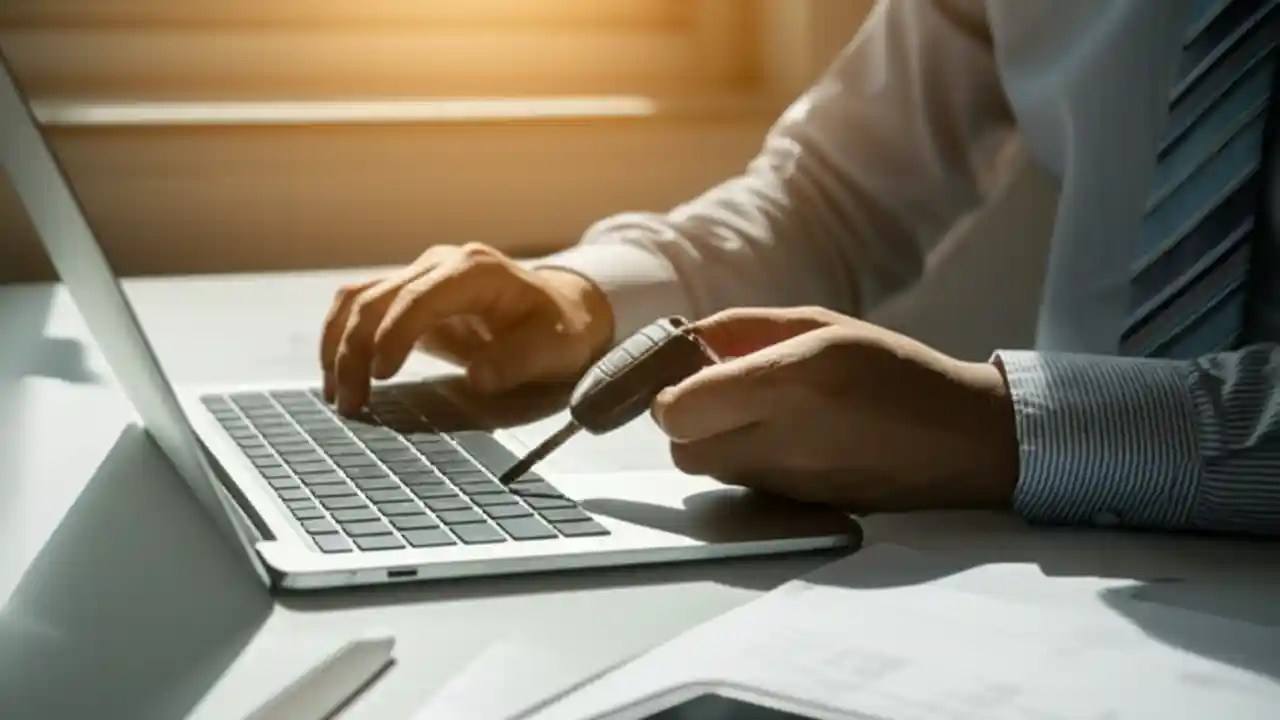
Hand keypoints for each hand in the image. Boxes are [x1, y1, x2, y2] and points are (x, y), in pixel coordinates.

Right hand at [321, 243, 613, 413]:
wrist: (563, 311)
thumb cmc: (560, 330)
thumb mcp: (553, 349)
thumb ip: (518, 361)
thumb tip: (478, 378)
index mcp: (475, 271)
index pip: (418, 298)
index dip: (393, 336)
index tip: (381, 377)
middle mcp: (440, 264)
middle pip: (376, 298)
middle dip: (354, 350)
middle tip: (351, 404)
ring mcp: (420, 275)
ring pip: (358, 299)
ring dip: (338, 345)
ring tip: (338, 396)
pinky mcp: (410, 294)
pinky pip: (361, 307)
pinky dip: (342, 338)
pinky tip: (337, 375)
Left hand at [651, 307, 1018, 512]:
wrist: (958, 438)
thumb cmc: (891, 369)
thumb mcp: (818, 325)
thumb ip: (742, 329)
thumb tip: (685, 338)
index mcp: (784, 386)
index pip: (676, 412)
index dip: (669, 393)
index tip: (688, 374)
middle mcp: (779, 442)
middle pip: (681, 451)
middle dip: (685, 422)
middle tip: (719, 395)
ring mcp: (787, 484)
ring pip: (709, 471)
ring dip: (715, 443)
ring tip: (761, 414)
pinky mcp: (797, 509)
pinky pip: (743, 487)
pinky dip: (746, 464)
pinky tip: (787, 439)